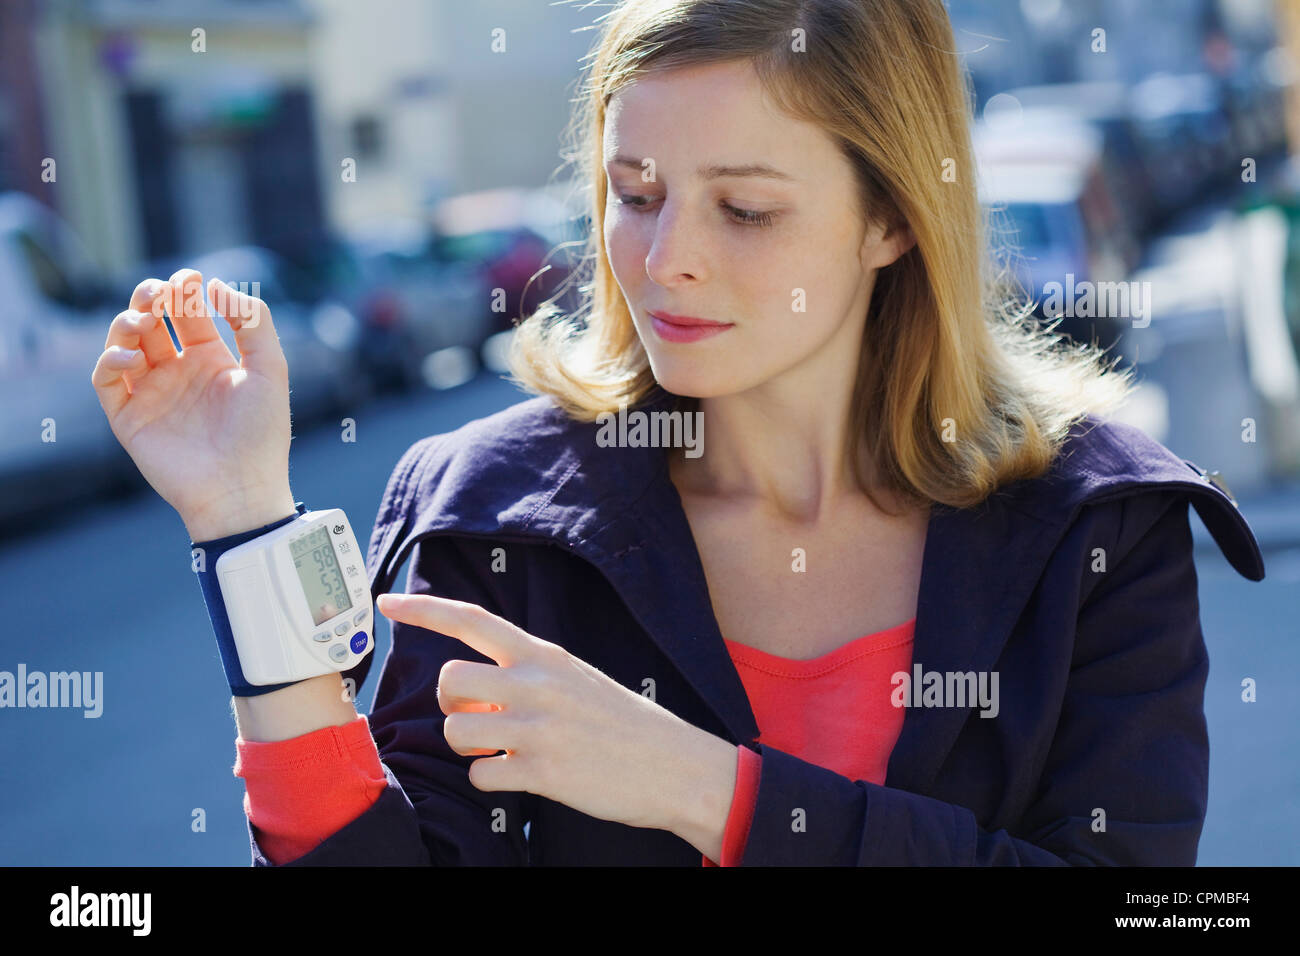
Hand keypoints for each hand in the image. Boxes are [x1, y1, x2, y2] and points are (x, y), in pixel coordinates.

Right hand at [90, 269, 294, 538]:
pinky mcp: (129, 418)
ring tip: (143, 320)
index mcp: (212, 360)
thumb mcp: (271, 370)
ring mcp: (152, 394)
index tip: (191, 277)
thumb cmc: (261, 433)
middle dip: (150, 298)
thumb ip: (253, 323)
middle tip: (158, 291)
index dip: (185, 289)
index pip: (188, 313)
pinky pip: (106, 380)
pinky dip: (110, 360)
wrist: (241, 489)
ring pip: (124, 344)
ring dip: (127, 323)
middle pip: (152, 322)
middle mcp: (179, 373)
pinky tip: (132, 356)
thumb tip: (217, 285)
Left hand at [376, 592, 727, 836]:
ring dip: (469, 747)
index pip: (473, 620)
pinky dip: (490, 783)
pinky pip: (480, 777)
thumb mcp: (576, 679)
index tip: (387, 600)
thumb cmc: (622, 722)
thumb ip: (525, 675)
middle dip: (452, 707)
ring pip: (455, 732)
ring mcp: (538, 728)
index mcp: (544, 655)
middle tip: (481, 719)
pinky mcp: (541, 772)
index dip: (425, 608)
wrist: (674, 765)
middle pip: (449, 682)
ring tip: (502, 750)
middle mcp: (537, 683)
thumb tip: (474, 693)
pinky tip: (519, 777)